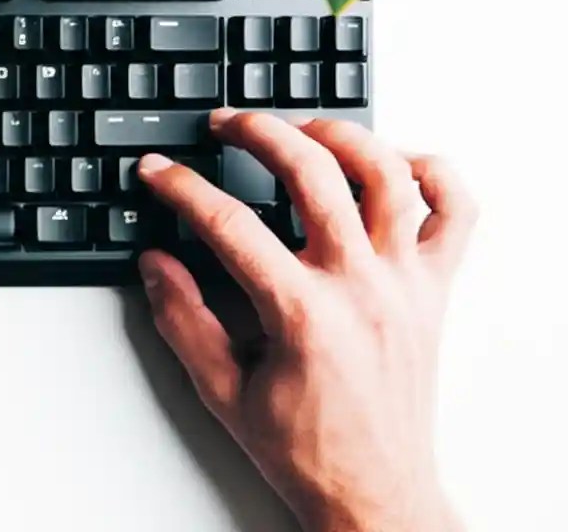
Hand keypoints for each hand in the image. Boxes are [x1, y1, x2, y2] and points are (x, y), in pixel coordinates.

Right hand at [137, 109, 475, 531]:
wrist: (374, 490)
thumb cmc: (305, 448)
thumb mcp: (220, 389)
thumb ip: (182, 318)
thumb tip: (156, 262)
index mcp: (302, 314)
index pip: (228, 224)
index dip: (181, 188)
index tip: (157, 171)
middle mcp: (360, 287)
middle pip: (311, 173)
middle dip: (258, 132)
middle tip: (227, 123)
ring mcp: (405, 283)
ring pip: (386, 174)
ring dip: (340, 136)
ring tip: (302, 127)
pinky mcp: (434, 290)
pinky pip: (457, 212)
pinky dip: (433, 173)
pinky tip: (395, 162)